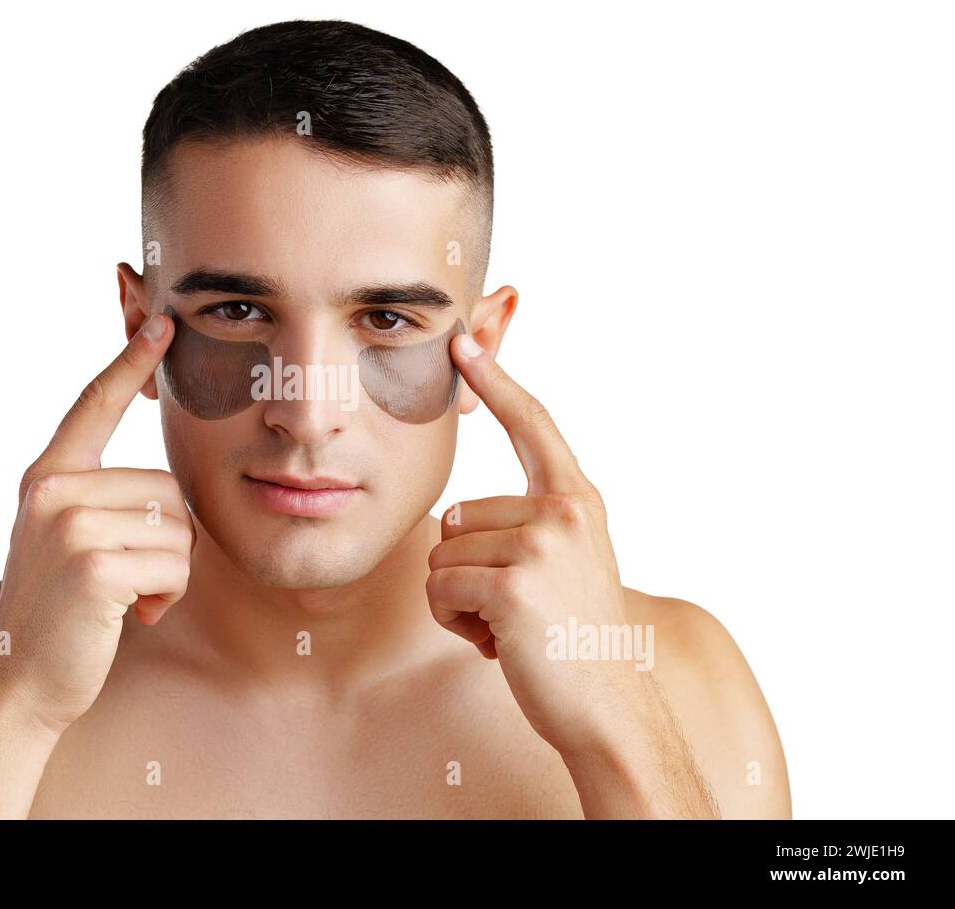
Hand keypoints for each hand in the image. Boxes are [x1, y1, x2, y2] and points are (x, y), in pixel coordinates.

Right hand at [0, 312, 194, 734]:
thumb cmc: (64, 613)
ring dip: (169, 574)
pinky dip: (167, 597)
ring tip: (126, 598)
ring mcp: (68, 525)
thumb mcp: (71, 540)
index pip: (93, 405)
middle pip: (167, 487)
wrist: (23, 683)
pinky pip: (174, 564)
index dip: (128, 362)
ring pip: (177, 528)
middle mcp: (52, 490)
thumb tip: (170, 488)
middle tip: (128, 580)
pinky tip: (131, 616)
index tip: (161, 323)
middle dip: (167, 543)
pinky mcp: (92, 564)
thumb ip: (103, 500)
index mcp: (47, 476)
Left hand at [428, 333, 636, 754]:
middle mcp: (563, 512)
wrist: (609, 707)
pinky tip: (500, 643)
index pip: (532, 426)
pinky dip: (455, 623)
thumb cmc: (575, 640)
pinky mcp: (512, 585)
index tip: (464, 342)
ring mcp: (540, 546)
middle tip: (517, 608)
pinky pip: (440, 589)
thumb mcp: (564, 565)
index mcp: (576, 501)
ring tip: (512, 626)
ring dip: (460, 600)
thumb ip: (526, 527)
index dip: (497, 381)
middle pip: (456, 515)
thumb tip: (454, 517)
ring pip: (442, 555)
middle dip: (466, 568)